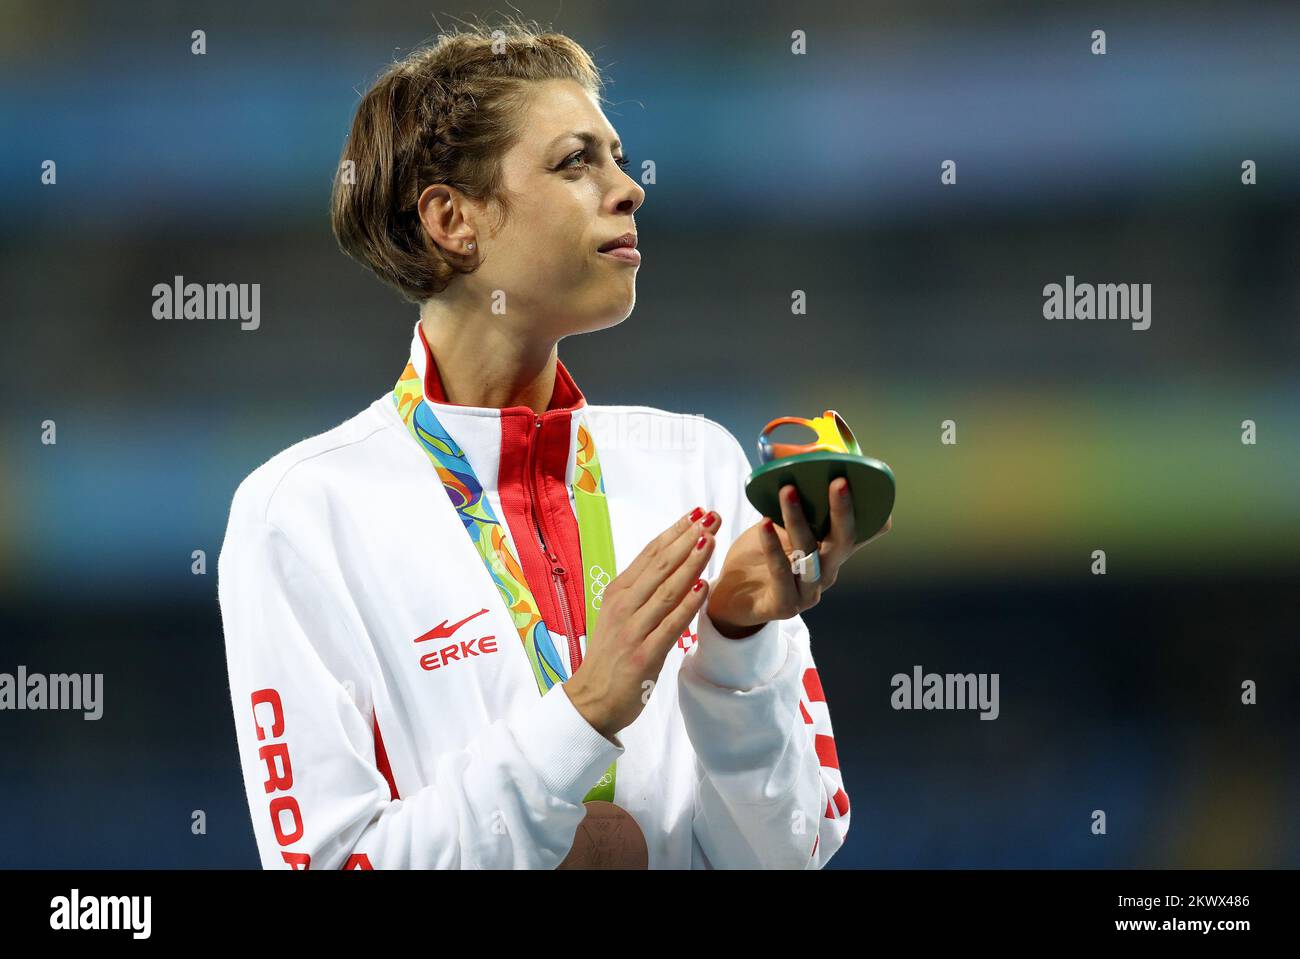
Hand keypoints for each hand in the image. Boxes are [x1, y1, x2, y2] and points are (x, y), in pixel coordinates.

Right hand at [564, 506, 719, 738]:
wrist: (591, 700)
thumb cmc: (609, 656)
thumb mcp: (617, 616)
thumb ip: (638, 591)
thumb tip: (666, 563)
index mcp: (617, 594)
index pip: (649, 555)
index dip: (674, 532)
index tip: (696, 513)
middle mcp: (623, 607)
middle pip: (661, 565)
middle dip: (689, 538)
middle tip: (712, 517)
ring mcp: (633, 630)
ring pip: (667, 590)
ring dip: (691, 563)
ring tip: (711, 540)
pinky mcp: (644, 655)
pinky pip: (670, 624)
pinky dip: (688, 603)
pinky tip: (704, 586)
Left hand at [705, 477, 890, 638]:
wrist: (731, 599)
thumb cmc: (756, 558)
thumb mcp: (778, 527)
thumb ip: (794, 508)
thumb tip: (797, 465)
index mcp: (830, 554)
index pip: (860, 533)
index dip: (870, 511)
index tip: (867, 483)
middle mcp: (826, 573)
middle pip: (843, 541)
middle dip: (842, 510)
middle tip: (838, 480)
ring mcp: (808, 593)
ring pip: (809, 554)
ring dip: (799, 520)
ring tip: (788, 490)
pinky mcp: (784, 606)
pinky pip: (781, 574)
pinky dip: (773, 547)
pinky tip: (765, 523)